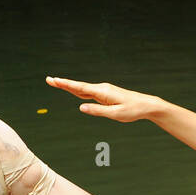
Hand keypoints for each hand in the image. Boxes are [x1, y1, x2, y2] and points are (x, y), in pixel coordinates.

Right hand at [46, 76, 160, 122]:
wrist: (146, 105)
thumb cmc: (132, 110)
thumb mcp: (115, 115)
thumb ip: (97, 111)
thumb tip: (80, 107)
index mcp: (102, 92)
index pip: (80, 88)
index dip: (66, 84)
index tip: (54, 80)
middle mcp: (101, 89)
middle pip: (78, 86)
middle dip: (63, 83)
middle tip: (49, 80)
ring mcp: (103, 91)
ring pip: (83, 89)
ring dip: (69, 86)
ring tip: (56, 83)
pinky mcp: (106, 94)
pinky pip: (89, 92)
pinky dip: (79, 90)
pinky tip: (73, 90)